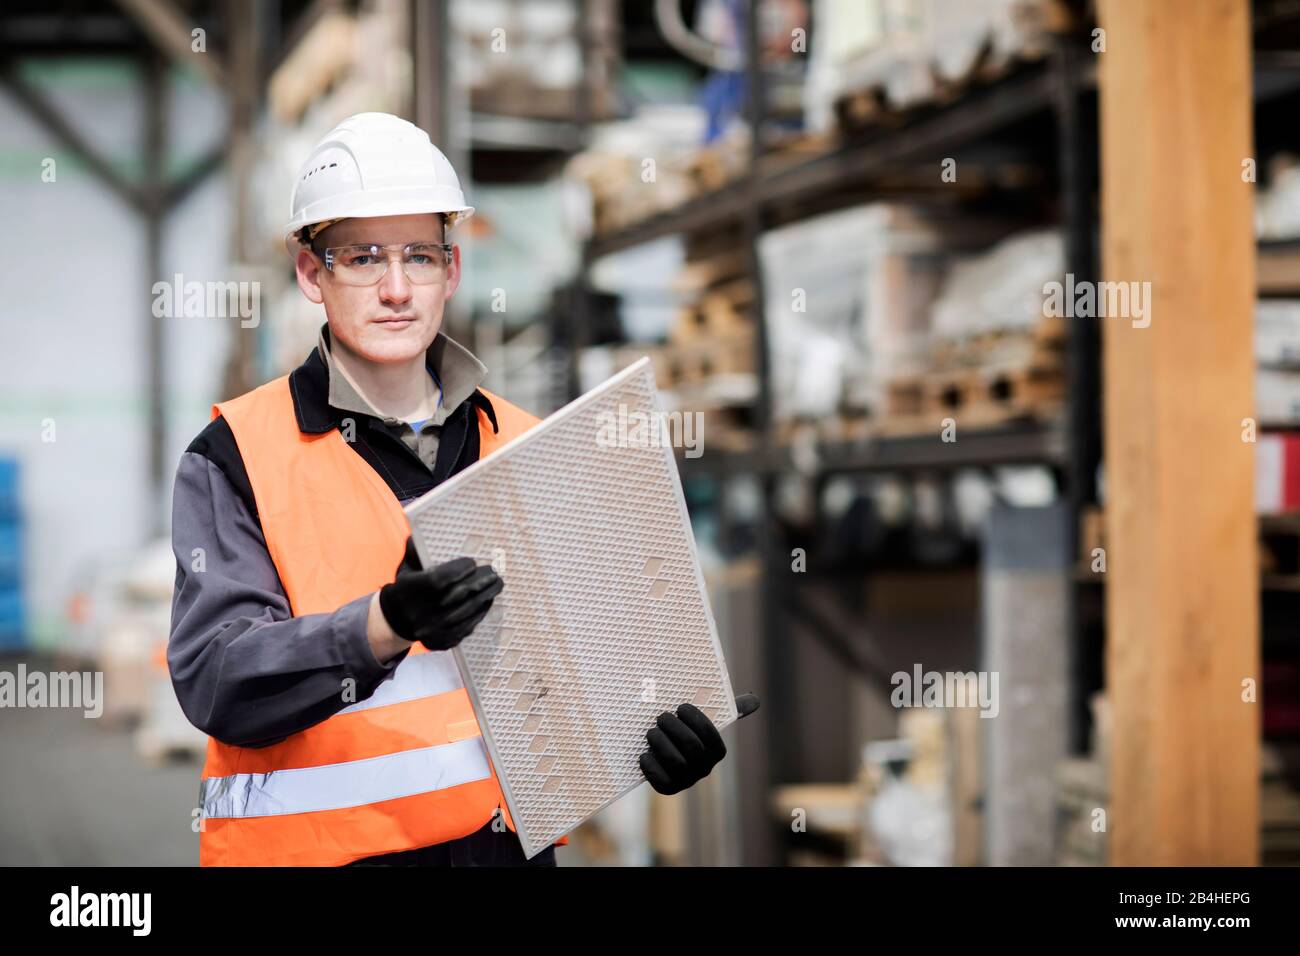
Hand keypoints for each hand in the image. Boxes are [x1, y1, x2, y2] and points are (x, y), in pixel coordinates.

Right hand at [377, 536, 502, 650]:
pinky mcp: (441, 642)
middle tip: (494, 571)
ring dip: (485, 596)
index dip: (458, 570)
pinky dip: (480, 612)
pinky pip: (467, 627)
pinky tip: (487, 600)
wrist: (395, 622)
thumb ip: (416, 549)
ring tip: (497, 583)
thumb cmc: (406, 587)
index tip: (472, 562)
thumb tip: (425, 530)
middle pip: (458, 597)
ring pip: (466, 613)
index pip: (438, 581)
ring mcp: (431, 631)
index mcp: (408, 591)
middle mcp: (419, 614)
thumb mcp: (406, 567)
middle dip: (479, 582)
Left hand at [638, 693, 759, 794]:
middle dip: (674, 728)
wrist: (664, 757)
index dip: (695, 718)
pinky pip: (660, 781)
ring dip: (661, 743)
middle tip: (661, 716)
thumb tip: (756, 700)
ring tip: (651, 732)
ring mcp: (687, 781)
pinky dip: (651, 766)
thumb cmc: (687, 732)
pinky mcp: (669, 789)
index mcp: (717, 751)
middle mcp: (705, 769)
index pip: (710, 733)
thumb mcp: (704, 721)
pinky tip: (645, 753)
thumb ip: (728, 710)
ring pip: (676, 762)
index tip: (680, 707)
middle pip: (692, 747)